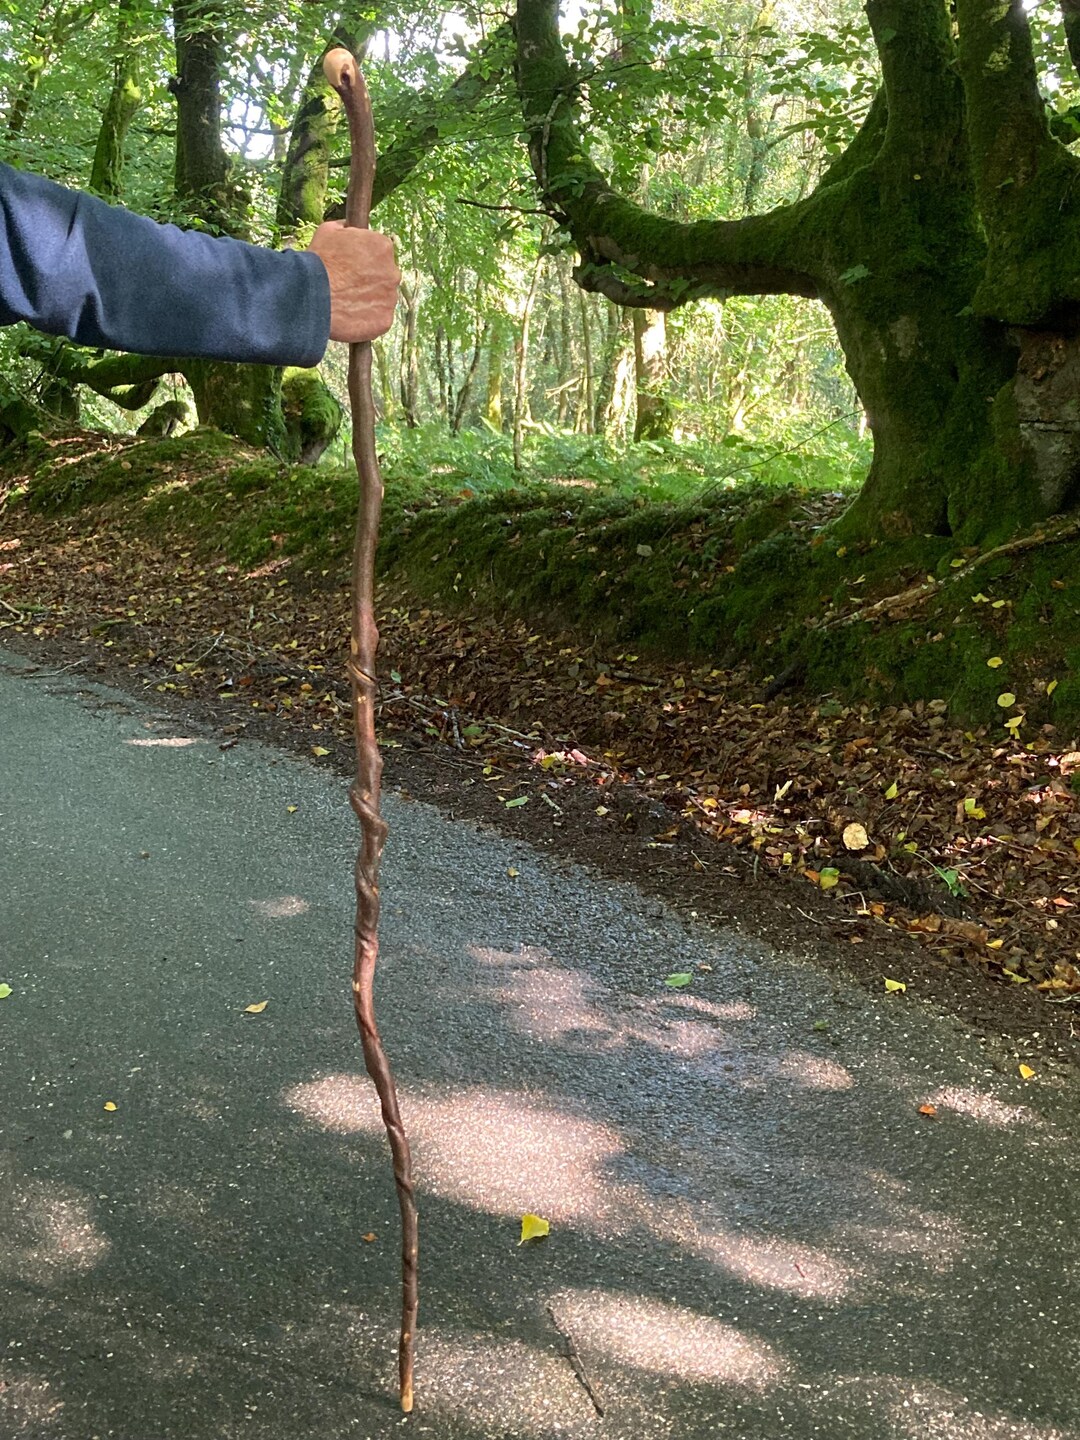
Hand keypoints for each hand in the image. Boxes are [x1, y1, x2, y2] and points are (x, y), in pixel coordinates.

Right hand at [307, 222, 399, 342]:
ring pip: (383, 299)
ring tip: (347, 302)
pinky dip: (367, 320)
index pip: (380, 253)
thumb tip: (349, 226)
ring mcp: (391, 298)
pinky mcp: (385, 320)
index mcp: (383, 246)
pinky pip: (379, 319)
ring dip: (369, 300)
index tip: (351, 267)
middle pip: (384, 276)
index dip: (364, 260)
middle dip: (370, 280)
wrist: (310, 295)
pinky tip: (351, 316)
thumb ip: (346, 228)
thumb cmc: (318, 262)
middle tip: (348, 286)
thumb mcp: (328, 231)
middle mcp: (393, 272)